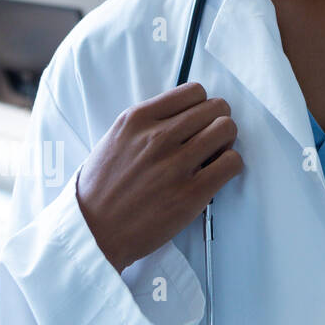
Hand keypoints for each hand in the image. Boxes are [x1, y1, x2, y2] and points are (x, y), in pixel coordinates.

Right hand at [76, 82, 242, 273]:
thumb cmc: (103, 189)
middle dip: (218, 122)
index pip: (194, 91)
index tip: (198, 121)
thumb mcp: (116, 140)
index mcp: (137, 120)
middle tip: (210, 140)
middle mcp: (157, 137)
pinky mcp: (190, 193)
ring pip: (227, 129)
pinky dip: (230, 165)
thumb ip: (148, 123)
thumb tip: (187, 112)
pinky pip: (232, 162)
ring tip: (214, 156)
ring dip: (227, 141)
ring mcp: (174, 164)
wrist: (92, 233)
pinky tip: (216, 174)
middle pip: (216, 108)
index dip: (202, 106)